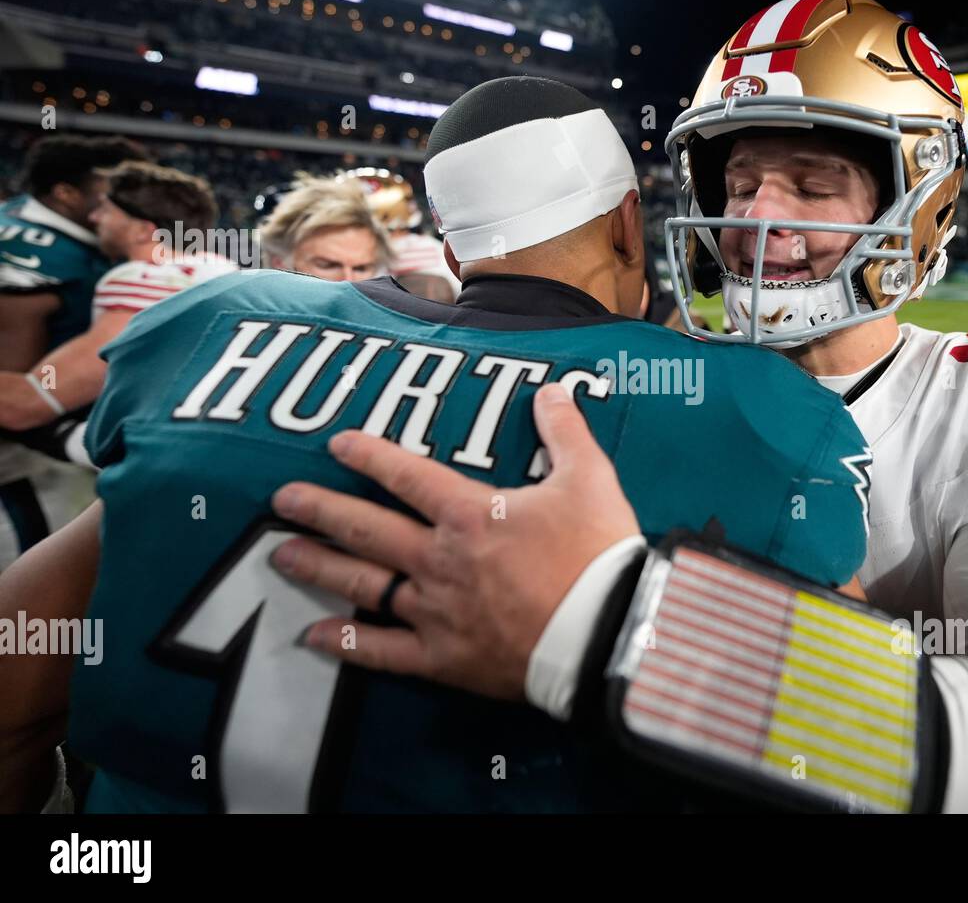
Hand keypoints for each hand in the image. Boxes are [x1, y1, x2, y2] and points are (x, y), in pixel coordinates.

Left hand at [268, 383, 640, 700]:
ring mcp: (435, 610)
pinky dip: (346, 645)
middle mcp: (440, 559)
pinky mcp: (443, 657)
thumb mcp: (589, 479)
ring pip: (363, 585)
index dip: (369, 455)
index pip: (407, 476)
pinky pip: (383, 651)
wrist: (606, 634)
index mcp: (470, 514)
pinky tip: (311, 637)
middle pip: (368, 528)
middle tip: (280, 500)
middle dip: (321, 510)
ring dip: (320, 567)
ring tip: (281, 555)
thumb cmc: (595, 556)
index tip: (336, 444)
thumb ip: (564, 431)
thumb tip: (550, 390)